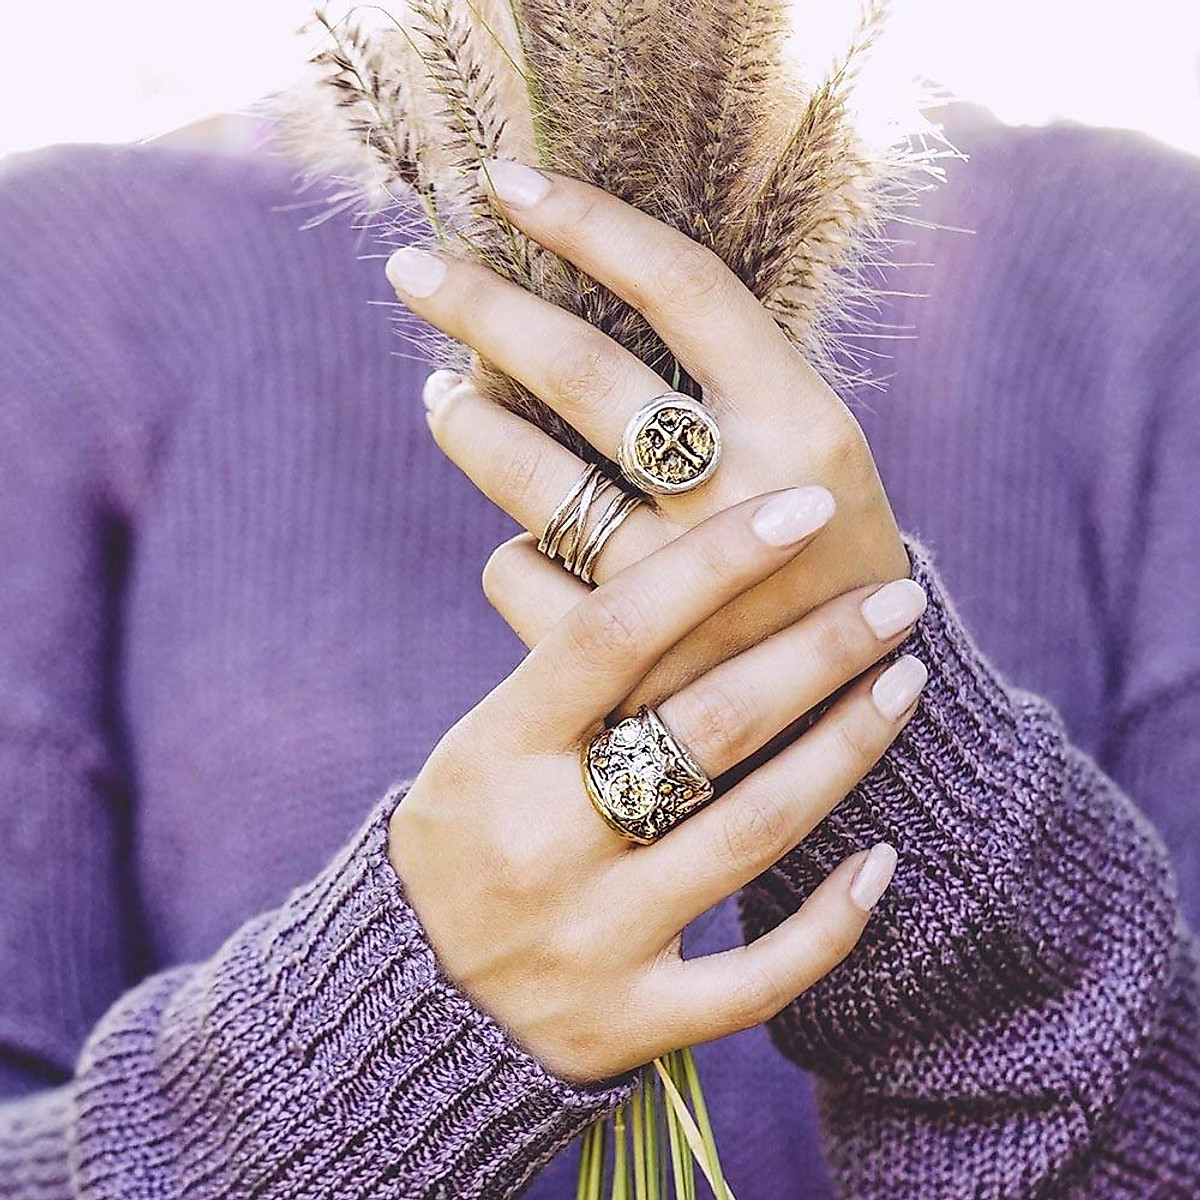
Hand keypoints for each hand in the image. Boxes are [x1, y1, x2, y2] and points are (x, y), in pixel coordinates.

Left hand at [386, 159, 909, 705]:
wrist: (857, 714)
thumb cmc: (825, 564)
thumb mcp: (816, 462)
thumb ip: (730, 394)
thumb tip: (588, 317)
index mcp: (808, 426)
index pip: (684, 288)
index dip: (588, 223)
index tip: (506, 184)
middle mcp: (748, 500)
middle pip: (586, 374)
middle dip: (484, 310)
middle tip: (412, 275)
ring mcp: (685, 591)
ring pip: (532, 480)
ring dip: (467, 424)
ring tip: (438, 397)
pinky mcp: (634, 668)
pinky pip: (521, 578)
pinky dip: (510, 554)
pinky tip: (521, 542)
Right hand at [389, 492, 925, 1082]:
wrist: (403, 1008)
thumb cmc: (458, 842)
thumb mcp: (475, 750)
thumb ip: (565, 681)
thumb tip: (681, 566)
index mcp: (493, 755)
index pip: (613, 632)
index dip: (713, 562)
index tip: (801, 510)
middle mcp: (540, 843)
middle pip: (708, 722)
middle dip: (818, 647)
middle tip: (896, 595)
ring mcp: (589, 941)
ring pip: (751, 831)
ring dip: (845, 749)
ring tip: (904, 683)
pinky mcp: (628, 1024)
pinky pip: (757, 979)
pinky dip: (831, 922)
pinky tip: (883, 862)